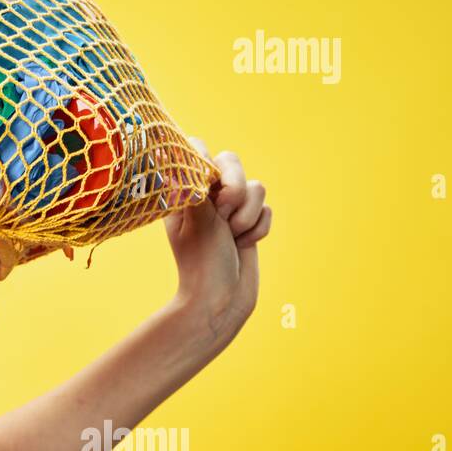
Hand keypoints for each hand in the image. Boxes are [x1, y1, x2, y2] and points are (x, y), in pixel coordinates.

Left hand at [162, 140, 272, 352]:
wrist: (221, 301)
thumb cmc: (201, 263)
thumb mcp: (196, 220)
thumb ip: (196, 185)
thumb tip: (186, 154)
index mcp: (183, 190)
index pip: (196, 149)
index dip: (206, 160)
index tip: (207, 184)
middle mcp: (206, 195)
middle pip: (232, 161)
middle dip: (235, 187)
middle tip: (223, 213)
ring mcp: (230, 209)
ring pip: (256, 186)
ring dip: (247, 215)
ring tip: (232, 237)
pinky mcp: (250, 222)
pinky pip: (267, 208)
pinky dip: (258, 228)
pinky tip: (243, 245)